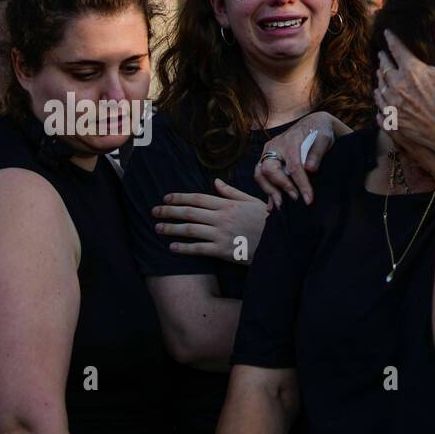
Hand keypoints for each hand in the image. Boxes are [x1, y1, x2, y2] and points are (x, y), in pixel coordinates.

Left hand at [152, 179, 267, 264]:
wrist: (280, 243)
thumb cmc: (267, 221)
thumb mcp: (252, 202)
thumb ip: (232, 193)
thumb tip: (216, 182)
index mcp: (228, 205)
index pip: (198, 198)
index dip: (179, 197)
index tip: (166, 198)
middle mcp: (222, 218)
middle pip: (189, 212)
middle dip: (168, 211)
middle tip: (154, 212)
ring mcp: (222, 235)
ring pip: (190, 229)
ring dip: (171, 228)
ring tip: (158, 228)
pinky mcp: (224, 251)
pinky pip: (199, 249)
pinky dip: (184, 248)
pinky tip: (172, 247)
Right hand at [254, 110, 349, 206]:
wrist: (313, 124)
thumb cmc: (320, 131)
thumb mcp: (324, 138)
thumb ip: (317, 152)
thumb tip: (311, 169)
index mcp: (290, 141)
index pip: (293, 166)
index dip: (301, 184)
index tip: (308, 199)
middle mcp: (275, 146)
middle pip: (268, 169)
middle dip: (281, 186)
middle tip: (295, 199)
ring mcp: (268, 152)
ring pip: (260, 173)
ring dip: (269, 191)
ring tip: (281, 206)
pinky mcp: (267, 158)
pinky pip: (261, 176)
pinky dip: (266, 191)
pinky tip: (271, 205)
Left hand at [376, 18, 434, 170]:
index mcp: (410, 70)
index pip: (395, 48)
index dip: (391, 39)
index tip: (387, 32)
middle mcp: (396, 86)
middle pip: (384, 66)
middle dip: (383, 58)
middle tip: (382, 53)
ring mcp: (392, 105)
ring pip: (379, 86)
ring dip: (380, 78)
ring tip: (381, 73)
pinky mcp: (392, 120)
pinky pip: (379, 107)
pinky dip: (379, 99)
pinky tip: (381, 97)